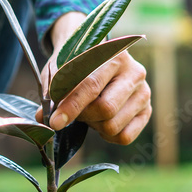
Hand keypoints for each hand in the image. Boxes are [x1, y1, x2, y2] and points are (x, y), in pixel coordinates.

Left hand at [37, 11, 151, 144]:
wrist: (98, 59)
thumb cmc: (75, 65)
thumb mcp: (60, 70)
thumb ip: (52, 91)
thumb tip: (44, 118)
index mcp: (113, 54)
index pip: (91, 85)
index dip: (71, 106)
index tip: (55, 122)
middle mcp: (134, 71)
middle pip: (106, 108)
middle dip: (83, 116)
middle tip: (74, 113)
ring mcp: (143, 91)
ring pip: (113, 125)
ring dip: (94, 126)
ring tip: (90, 113)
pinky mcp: (147, 110)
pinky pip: (125, 136)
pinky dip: (108, 136)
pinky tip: (101, 122)